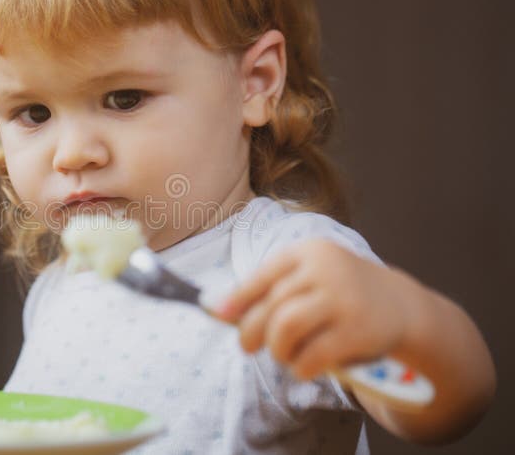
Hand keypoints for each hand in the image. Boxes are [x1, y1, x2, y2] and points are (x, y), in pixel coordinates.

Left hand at [215, 239, 415, 379]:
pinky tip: (304, 367)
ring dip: (276, 349)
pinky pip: (313, 355)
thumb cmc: (339, 292)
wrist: (400, 304)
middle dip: (251, 332)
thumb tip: (219, 309)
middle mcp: (325, 270)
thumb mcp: (309, 277)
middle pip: (271, 306)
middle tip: (247, 347)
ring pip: (286, 328)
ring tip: (281, 355)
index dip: (238, 299)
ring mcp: (343, 299)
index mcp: (308, 252)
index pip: (263, 275)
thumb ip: (272, 289)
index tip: (219, 316)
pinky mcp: (358, 330)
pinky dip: (300, 366)